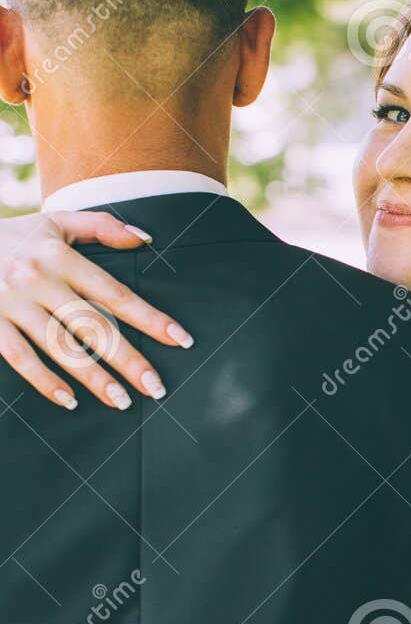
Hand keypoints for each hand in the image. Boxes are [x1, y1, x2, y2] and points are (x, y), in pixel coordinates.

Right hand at [0, 209, 192, 409]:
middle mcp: (38, 279)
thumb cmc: (15, 236)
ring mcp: (12, 302)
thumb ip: (102, 227)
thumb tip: (146, 238)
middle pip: (92, 325)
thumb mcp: (56, 222)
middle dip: (128, 358)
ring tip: (122, 401)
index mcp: (60, 256)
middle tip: (157, 387)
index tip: (180, 340)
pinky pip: (19, 356)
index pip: (115, 293)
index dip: (149, 318)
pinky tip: (70, 400)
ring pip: (59, 346)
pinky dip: (44, 380)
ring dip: (93, 377)